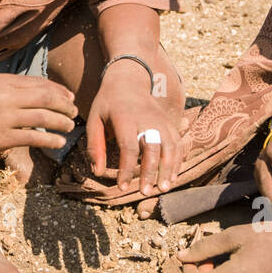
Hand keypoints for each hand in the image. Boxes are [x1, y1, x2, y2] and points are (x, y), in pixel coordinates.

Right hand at [0, 74, 77, 155]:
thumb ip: (14, 86)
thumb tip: (44, 91)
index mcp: (4, 82)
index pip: (39, 83)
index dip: (59, 91)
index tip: (70, 97)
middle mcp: (6, 97)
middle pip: (45, 98)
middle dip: (64, 105)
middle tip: (74, 111)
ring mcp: (4, 118)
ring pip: (43, 118)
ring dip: (61, 122)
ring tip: (69, 126)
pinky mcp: (2, 138)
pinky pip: (33, 138)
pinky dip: (50, 140)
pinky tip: (59, 142)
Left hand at [86, 61, 180, 194]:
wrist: (129, 80)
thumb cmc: (108, 104)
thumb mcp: (94, 120)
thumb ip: (95, 145)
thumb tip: (97, 172)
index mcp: (124, 118)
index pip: (128, 147)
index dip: (126, 169)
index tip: (122, 187)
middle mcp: (146, 119)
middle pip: (152, 148)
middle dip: (150, 172)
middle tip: (145, 192)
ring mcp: (160, 120)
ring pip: (169, 146)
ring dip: (168, 168)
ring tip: (163, 188)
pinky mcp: (169, 123)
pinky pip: (177, 143)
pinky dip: (177, 160)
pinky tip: (172, 176)